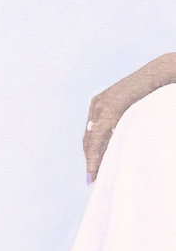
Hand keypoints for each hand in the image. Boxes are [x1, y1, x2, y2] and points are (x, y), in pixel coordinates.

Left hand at [84, 52, 175, 179]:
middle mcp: (97, 105)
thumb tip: (124, 139)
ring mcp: (101, 105)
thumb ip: (125, 121)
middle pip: (88, 137)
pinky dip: (95, 153)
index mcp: (100, 104)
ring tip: (94, 176)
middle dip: (90, 158)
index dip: (92, 151)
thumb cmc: (155, 91)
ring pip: (91, 139)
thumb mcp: (135, 109)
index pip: (92, 133)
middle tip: (92, 178)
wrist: (161, 73)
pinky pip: (98, 135)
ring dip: (92, 159)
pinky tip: (95, 166)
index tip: (92, 168)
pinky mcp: (109, 108)